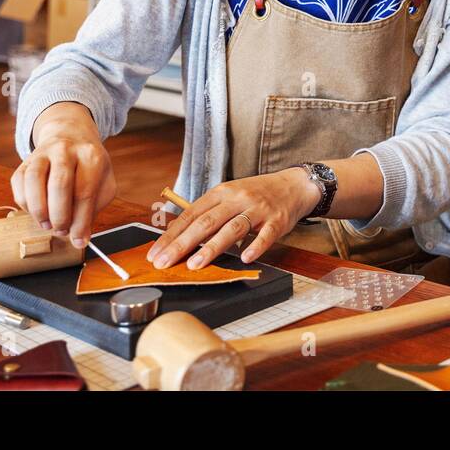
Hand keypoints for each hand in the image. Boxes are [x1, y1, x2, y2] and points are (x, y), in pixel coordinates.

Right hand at [11, 101, 115, 248]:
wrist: (70, 137)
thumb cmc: (89, 168)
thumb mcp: (103, 183)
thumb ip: (93, 210)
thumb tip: (79, 238)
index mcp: (91, 156)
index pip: (85, 192)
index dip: (81, 221)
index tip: (79, 240)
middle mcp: (66, 150)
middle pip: (59, 185)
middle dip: (60, 216)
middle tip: (62, 231)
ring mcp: (43, 153)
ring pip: (33, 181)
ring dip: (39, 210)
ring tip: (47, 224)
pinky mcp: (25, 161)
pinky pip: (19, 183)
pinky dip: (25, 203)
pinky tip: (36, 211)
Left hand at [147, 169, 320, 269]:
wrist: (294, 185)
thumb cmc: (257, 194)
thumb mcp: (230, 196)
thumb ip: (209, 213)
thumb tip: (180, 237)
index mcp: (221, 193)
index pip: (190, 215)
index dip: (171, 235)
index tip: (155, 253)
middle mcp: (237, 199)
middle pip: (206, 222)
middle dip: (183, 244)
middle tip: (165, 262)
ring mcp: (258, 209)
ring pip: (232, 228)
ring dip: (212, 247)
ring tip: (195, 264)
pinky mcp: (277, 220)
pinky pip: (266, 235)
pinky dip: (255, 246)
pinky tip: (245, 258)